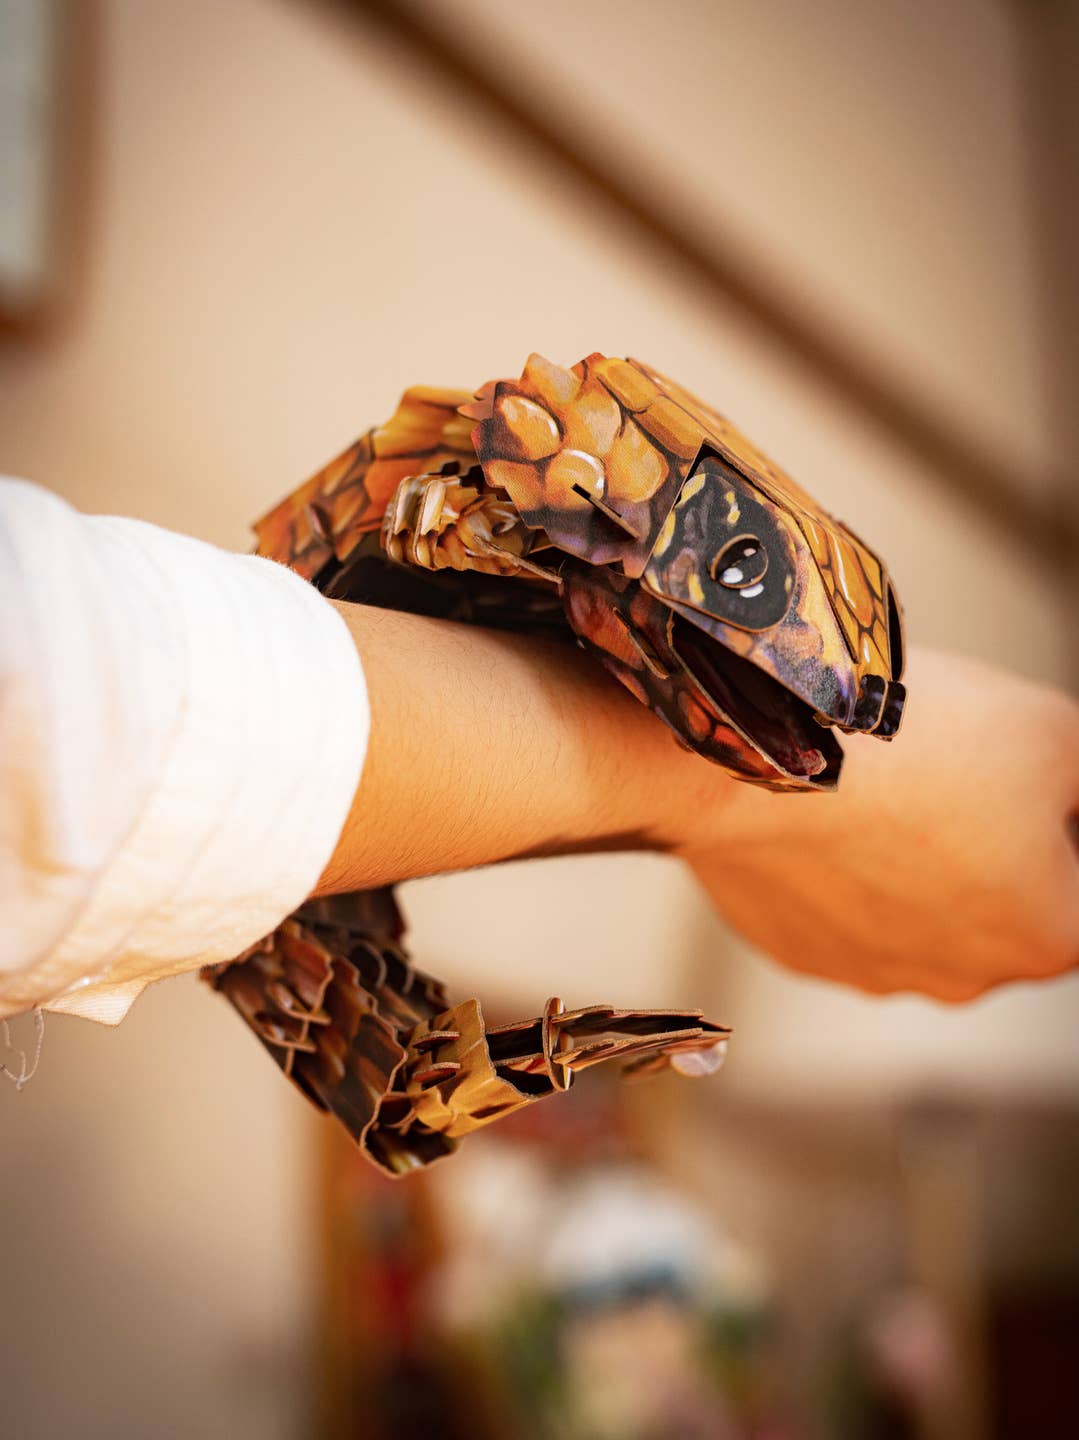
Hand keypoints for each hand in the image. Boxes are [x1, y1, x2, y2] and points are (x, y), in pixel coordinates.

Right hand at [677, 647, 1078, 999]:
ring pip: (912, 913)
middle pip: (994, 908)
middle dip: (983, 851)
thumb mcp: (1051, 730)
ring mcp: (870, 971)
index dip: (1056, 826)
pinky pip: (837, 912)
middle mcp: (961, 979)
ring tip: (880, 789)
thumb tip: (1072, 800)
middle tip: (946, 774)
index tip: (1018, 782)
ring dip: (907, 864)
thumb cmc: (910, 743)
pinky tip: (826, 812)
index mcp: (1044, 938)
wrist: (764, 748)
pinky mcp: (796, 950)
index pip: (1078, 888)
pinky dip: (838, 869)